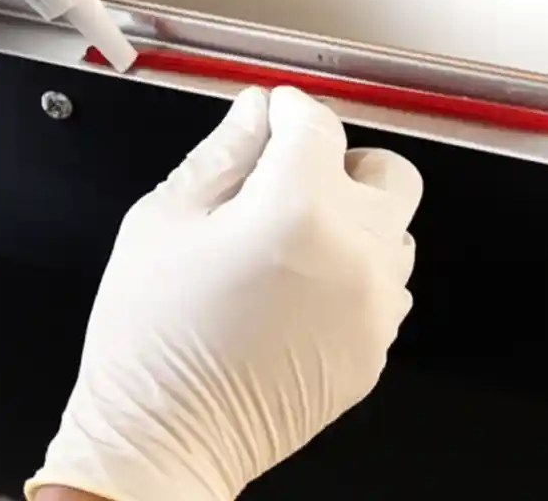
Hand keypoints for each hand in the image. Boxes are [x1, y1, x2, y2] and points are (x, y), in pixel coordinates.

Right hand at [27, 87, 422, 500]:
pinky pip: (386, 288)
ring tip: (289, 245)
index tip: (271, 115)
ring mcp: (373, 306)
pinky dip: (353, 274)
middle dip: (340, 162)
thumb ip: (221, 155)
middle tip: (290, 179)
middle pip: (387, 170)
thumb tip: (253, 114)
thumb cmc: (152, 341)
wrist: (165, 439)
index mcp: (294, 210)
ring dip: (353, 220)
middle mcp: (352, 254)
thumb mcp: (163, 222)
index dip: (288, 109)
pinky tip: (298, 291)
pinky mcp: (375, 347)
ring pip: (395, 230)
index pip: (316, 124)